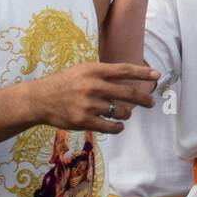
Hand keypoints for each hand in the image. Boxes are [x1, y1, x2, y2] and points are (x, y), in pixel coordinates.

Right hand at [26, 62, 158, 134]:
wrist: (40, 99)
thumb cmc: (65, 83)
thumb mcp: (83, 70)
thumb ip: (105, 73)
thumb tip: (131, 78)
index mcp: (94, 70)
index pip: (124, 70)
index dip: (142, 73)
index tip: (156, 75)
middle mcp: (93, 86)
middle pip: (128, 93)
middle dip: (144, 99)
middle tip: (151, 102)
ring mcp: (88, 104)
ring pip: (121, 111)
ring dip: (127, 114)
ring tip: (126, 113)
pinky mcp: (83, 121)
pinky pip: (110, 127)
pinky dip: (118, 127)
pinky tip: (119, 125)